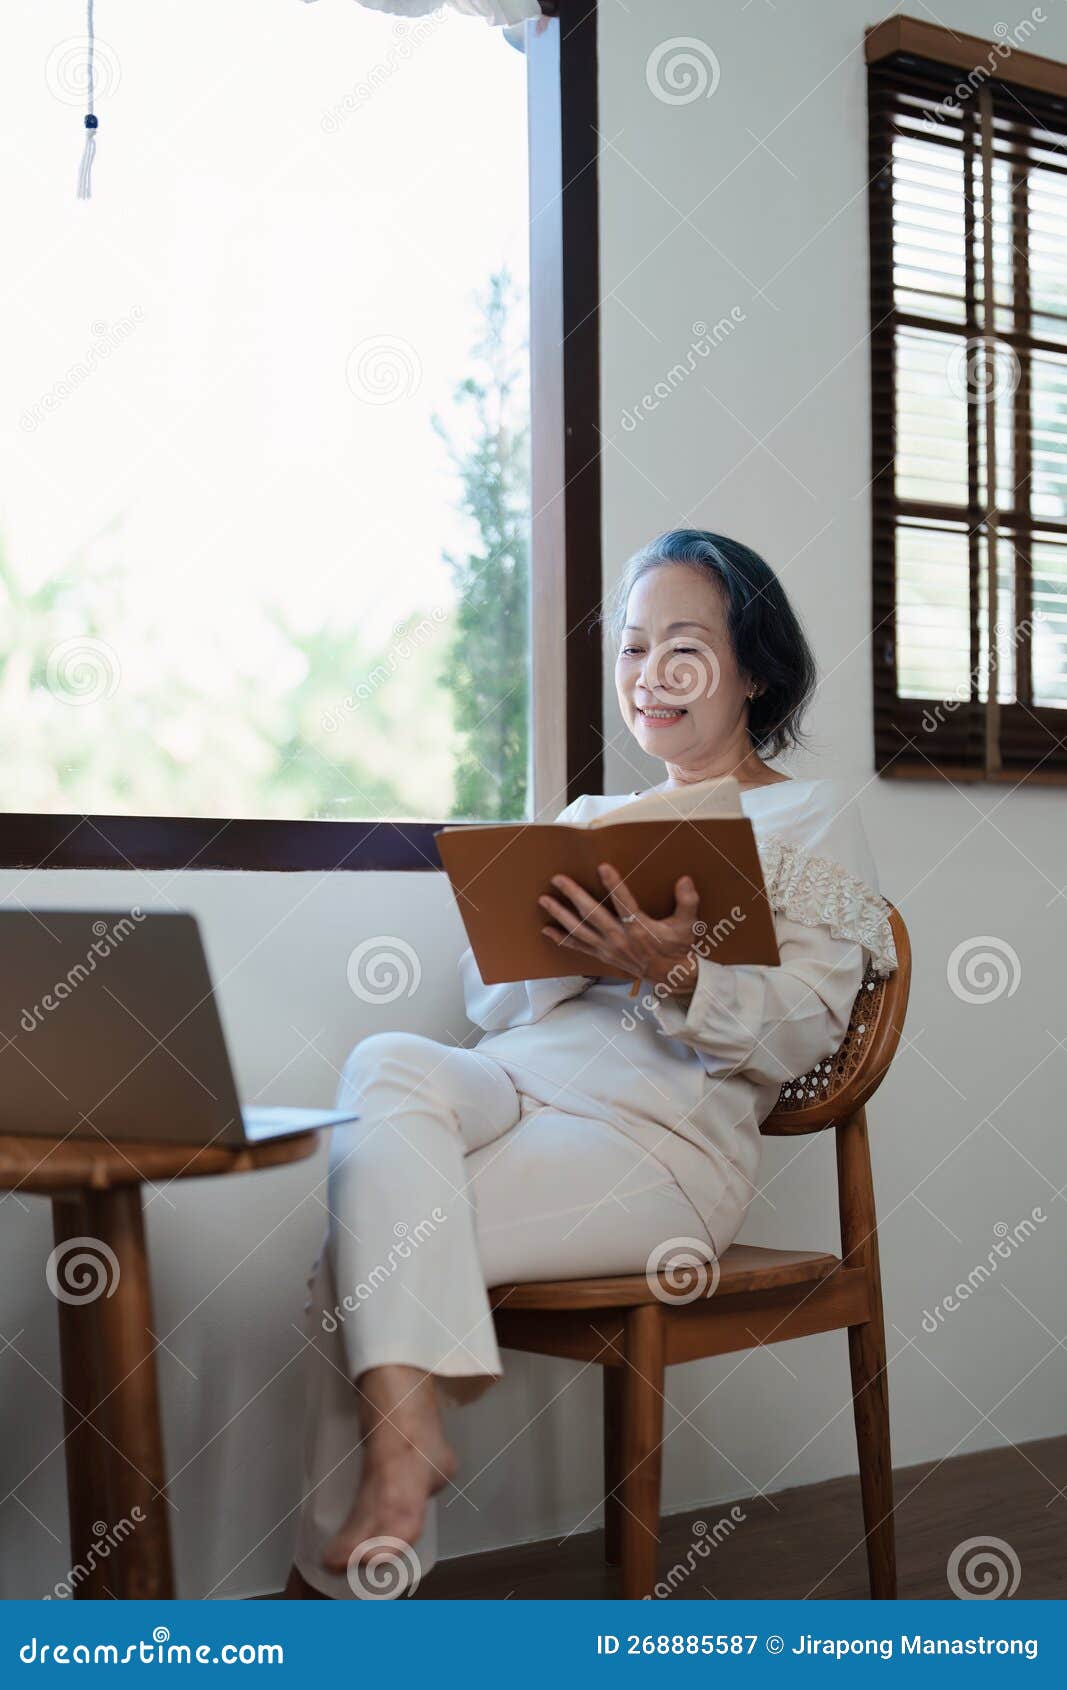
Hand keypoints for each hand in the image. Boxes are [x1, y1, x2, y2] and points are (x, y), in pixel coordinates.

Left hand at [538, 864, 703, 996]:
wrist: (669, 976)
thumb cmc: (677, 946)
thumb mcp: (687, 925)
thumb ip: (687, 902)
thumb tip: (685, 880)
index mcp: (640, 928)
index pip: (625, 903)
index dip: (614, 885)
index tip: (602, 867)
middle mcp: (620, 938)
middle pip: (593, 914)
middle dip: (574, 896)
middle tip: (558, 879)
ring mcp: (608, 948)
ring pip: (580, 930)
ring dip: (561, 914)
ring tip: (545, 900)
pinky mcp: (602, 955)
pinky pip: (579, 947)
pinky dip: (562, 939)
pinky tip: (547, 930)